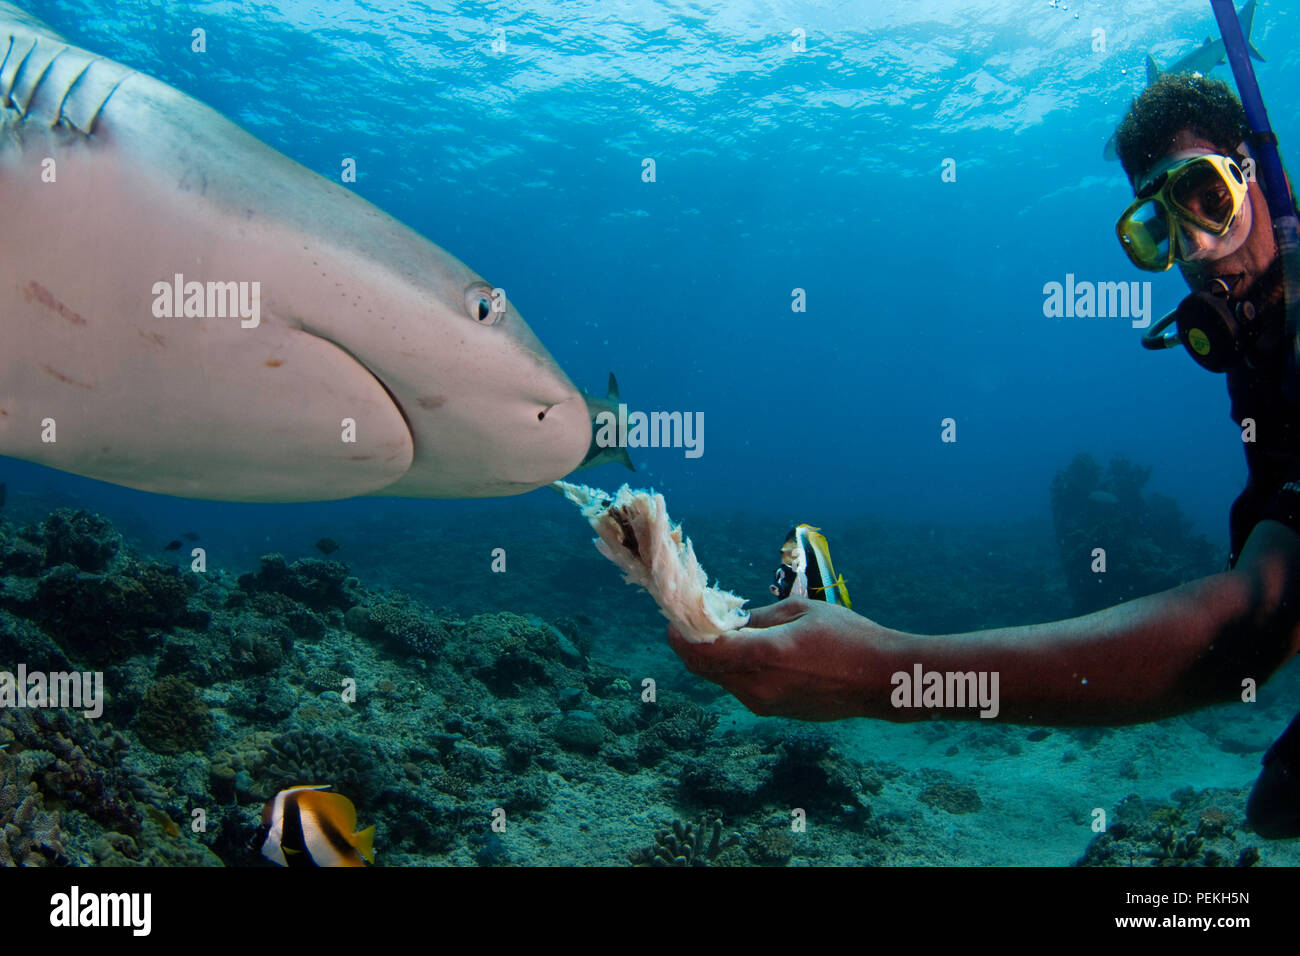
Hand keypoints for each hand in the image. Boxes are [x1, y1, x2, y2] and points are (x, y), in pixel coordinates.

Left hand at [667, 598, 890, 720]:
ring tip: (726, 632)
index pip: (701, 650)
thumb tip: (728, 620)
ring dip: (714, 658)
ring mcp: (766, 704)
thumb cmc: (849, 637)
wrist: (884, 680)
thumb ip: (758, 617)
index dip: (680, 633)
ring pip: (721, 680)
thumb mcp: (800, 611)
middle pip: (703, 669)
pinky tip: (752, 652)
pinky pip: (742, 689)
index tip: (675, 617)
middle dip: (692, 644)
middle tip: (694, 621)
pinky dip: (735, 670)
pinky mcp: (776, 712)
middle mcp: (758, 686)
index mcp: (764, 655)